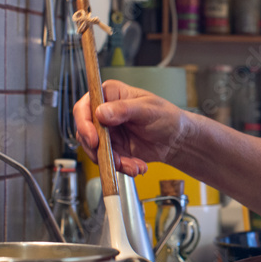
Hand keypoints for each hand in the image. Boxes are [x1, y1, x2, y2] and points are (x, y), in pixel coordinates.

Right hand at [73, 80, 190, 175]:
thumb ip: (124, 109)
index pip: (85, 106)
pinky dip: (122, 167)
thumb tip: (101, 112)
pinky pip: (107, 161)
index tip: (94, 139)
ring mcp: (106, 132)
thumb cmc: (166, 116)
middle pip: (84, 131)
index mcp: (110, 94)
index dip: (84, 123)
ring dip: (113, 161)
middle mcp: (103, 113)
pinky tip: (137, 167)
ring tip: (133, 165)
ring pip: (94, 150)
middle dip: (99, 149)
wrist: (176, 139)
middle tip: (114, 159)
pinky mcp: (112, 148)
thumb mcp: (148, 109)